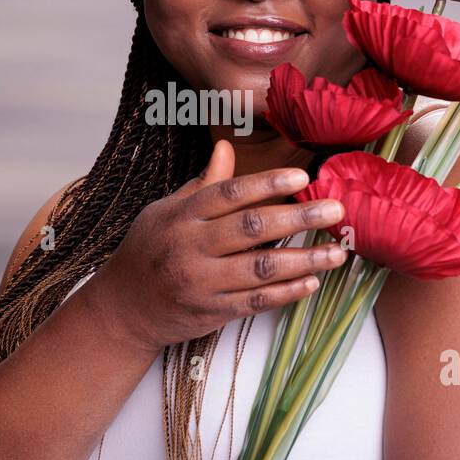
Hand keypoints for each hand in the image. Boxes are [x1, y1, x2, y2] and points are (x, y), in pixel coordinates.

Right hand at [89, 139, 346, 352]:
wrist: (122, 308)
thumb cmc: (148, 251)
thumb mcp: (166, 211)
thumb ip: (203, 184)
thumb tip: (226, 146)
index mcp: (182, 216)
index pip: (229, 194)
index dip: (267, 183)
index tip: (303, 177)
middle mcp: (191, 247)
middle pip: (251, 228)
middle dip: (298, 218)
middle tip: (335, 210)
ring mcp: (201, 283)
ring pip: (260, 269)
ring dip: (304, 260)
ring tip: (337, 251)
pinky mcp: (211, 312)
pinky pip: (255, 303)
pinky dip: (287, 293)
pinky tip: (312, 282)